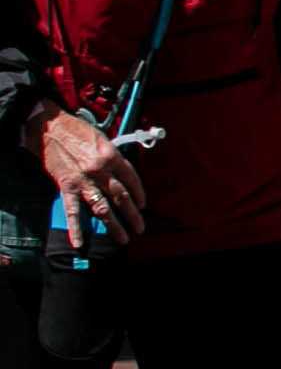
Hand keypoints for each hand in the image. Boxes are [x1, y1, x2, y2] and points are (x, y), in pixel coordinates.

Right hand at [38, 113, 142, 248]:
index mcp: (112, 156)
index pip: (132, 179)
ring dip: (114, 225)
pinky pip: (73, 210)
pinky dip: (76, 228)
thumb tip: (120, 174)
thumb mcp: (102, 139)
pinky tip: (79, 242)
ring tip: (123, 238)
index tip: (142, 205)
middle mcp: (101, 170)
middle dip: (133, 214)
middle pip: (121, 196)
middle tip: (139, 228)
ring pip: (102, 207)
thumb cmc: (76, 130)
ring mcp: (84, 180)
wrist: (49, 127)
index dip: (139, 194)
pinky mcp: (66, 186)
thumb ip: (112, 158)